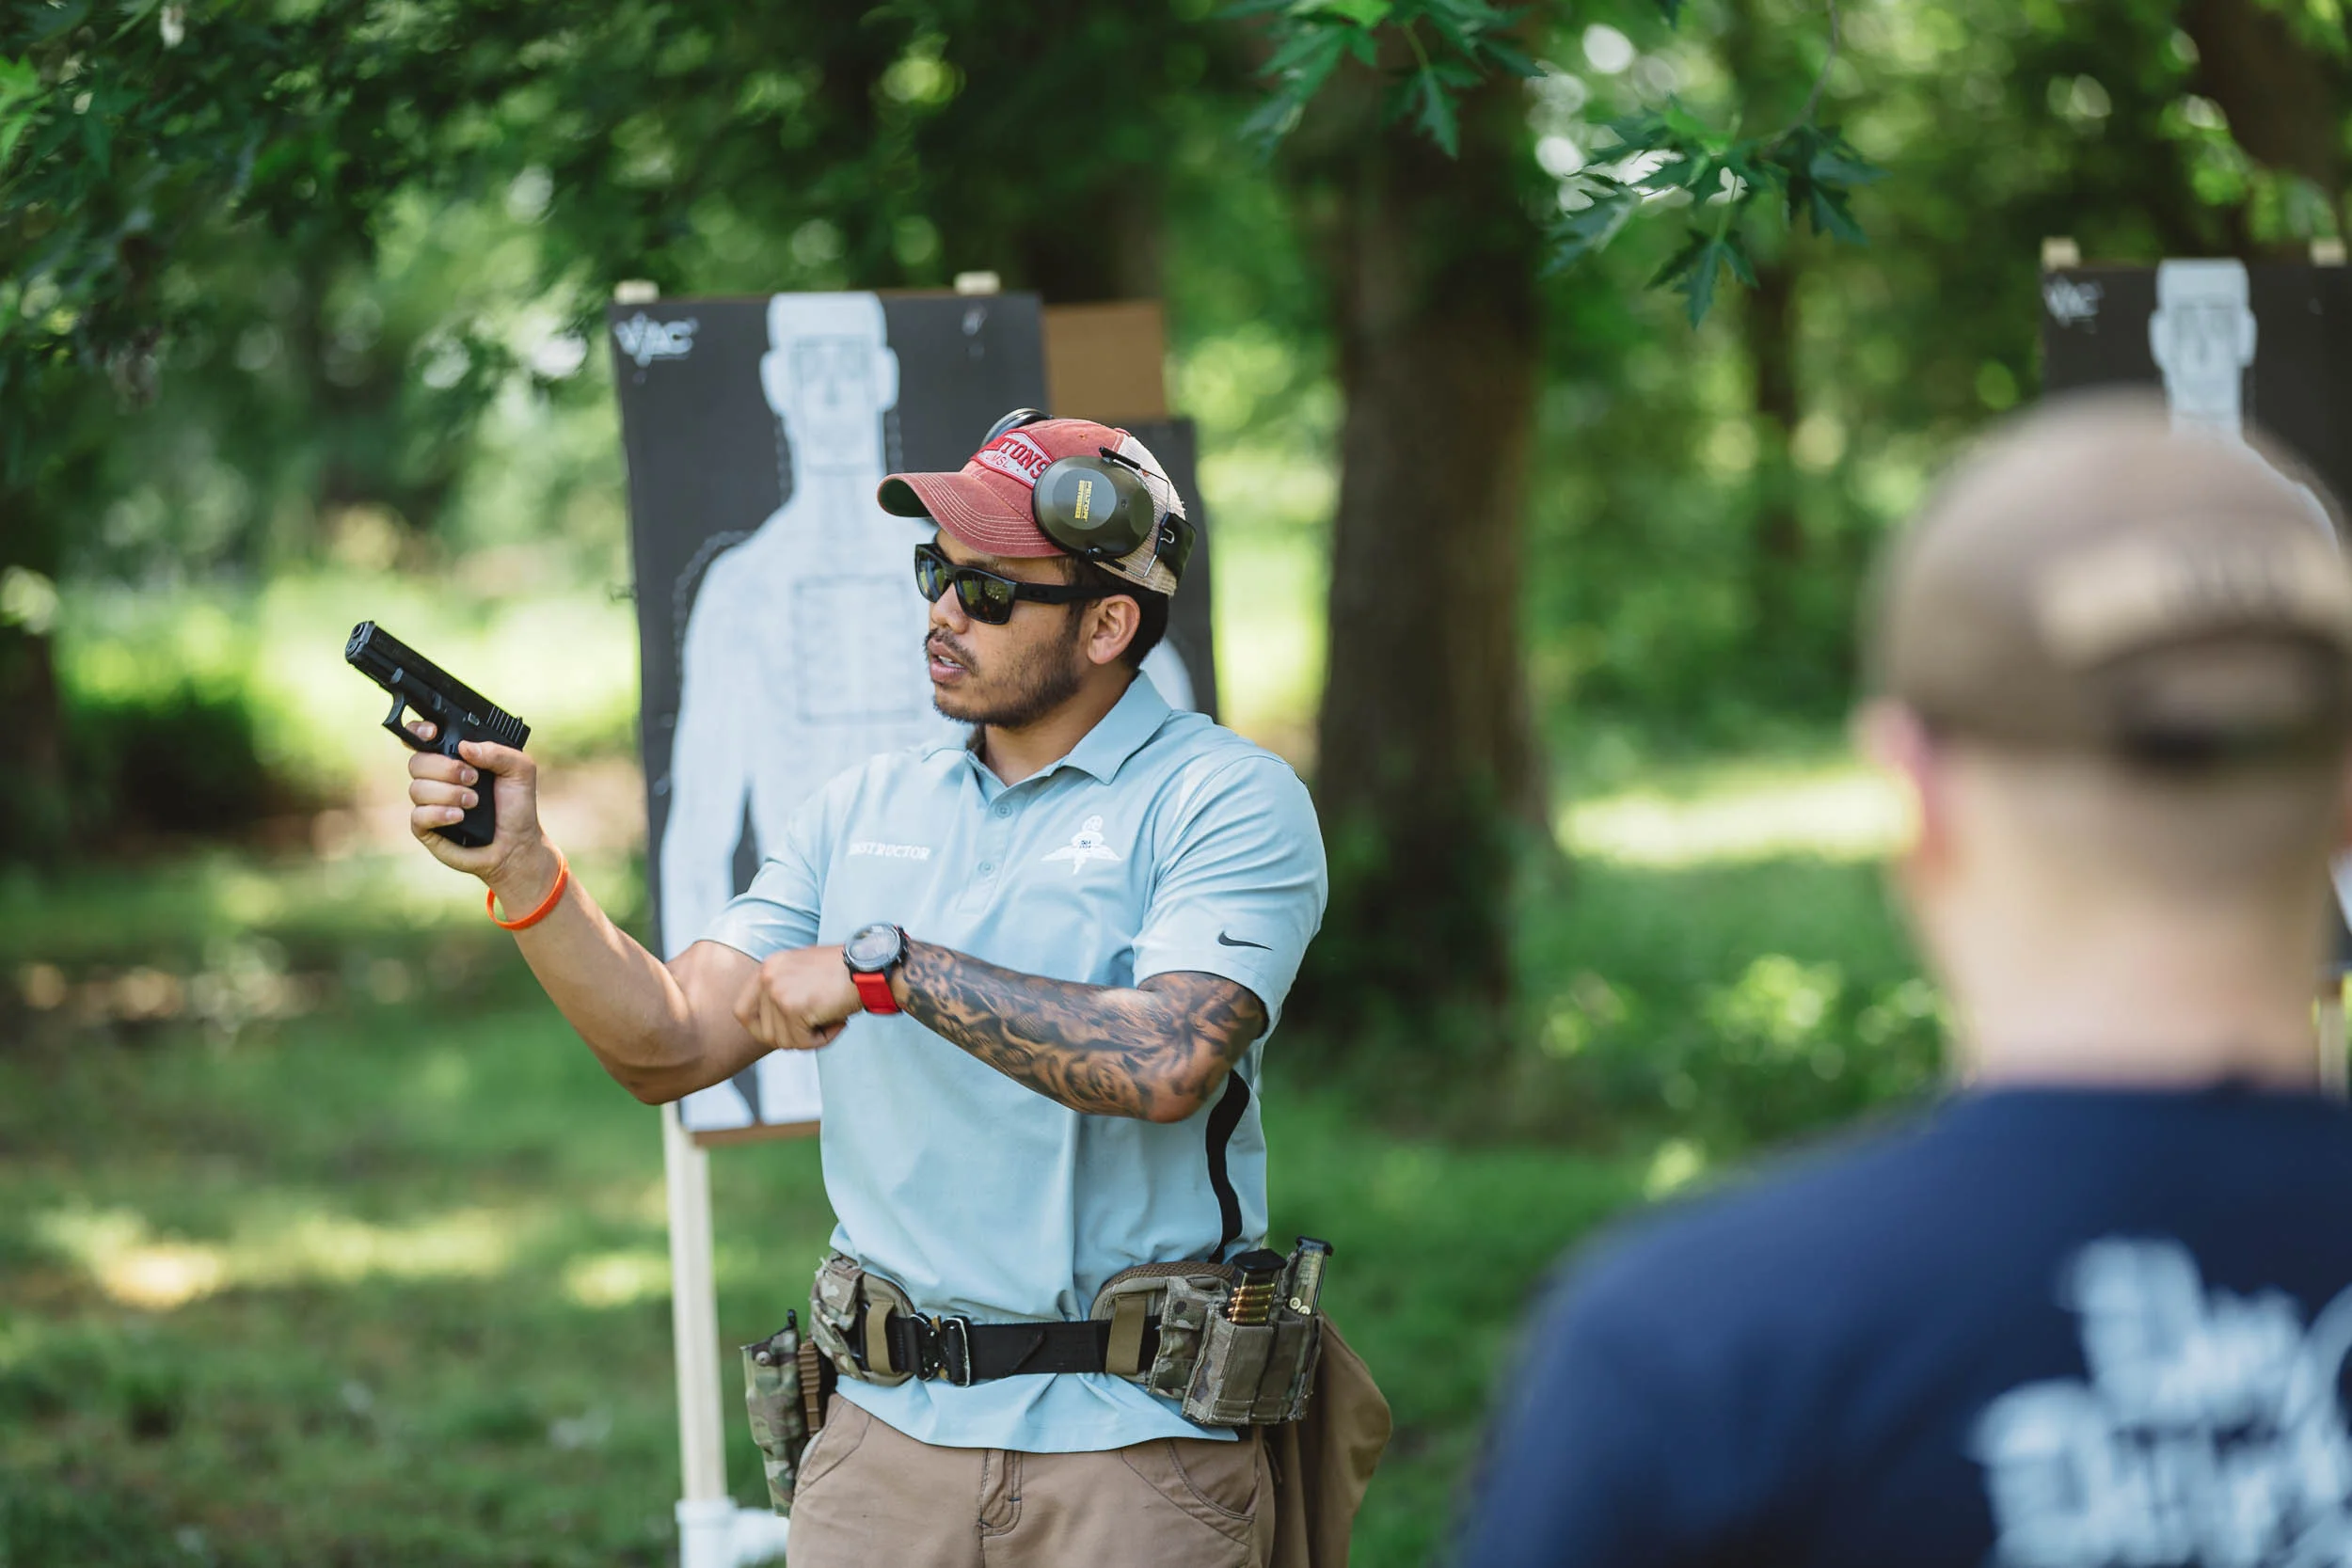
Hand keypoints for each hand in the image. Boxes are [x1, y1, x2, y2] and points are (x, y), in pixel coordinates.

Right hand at [404, 720, 556, 907]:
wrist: (517, 844)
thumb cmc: (516, 805)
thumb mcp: (520, 770)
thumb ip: (499, 752)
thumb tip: (465, 747)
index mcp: (455, 757)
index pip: (423, 737)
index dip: (419, 731)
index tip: (433, 733)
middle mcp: (437, 777)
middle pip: (417, 761)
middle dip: (446, 769)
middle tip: (474, 778)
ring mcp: (429, 802)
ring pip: (417, 788)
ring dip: (449, 794)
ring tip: (473, 802)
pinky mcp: (425, 827)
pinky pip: (418, 815)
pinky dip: (440, 814)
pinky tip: (459, 818)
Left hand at [733, 945, 860, 1051]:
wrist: (871, 967)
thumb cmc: (847, 973)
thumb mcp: (806, 975)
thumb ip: (786, 993)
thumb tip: (775, 1028)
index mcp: (769, 967)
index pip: (742, 1011)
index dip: (759, 1030)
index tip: (782, 1035)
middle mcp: (767, 976)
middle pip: (765, 1032)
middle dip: (794, 1037)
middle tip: (820, 1025)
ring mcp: (777, 991)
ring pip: (784, 1041)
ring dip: (811, 1038)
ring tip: (832, 1018)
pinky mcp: (792, 1007)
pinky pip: (802, 1042)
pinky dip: (823, 1039)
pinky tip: (838, 1021)